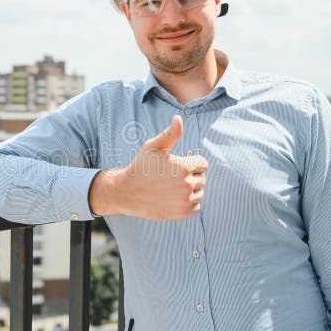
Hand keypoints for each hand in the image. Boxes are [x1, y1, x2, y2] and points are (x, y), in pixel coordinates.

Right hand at [89, 115, 207, 219]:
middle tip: (170, 178)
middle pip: (202, 178)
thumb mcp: (152, 147)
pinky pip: (197, 207)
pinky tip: (174, 199)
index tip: (175, 166)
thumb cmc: (141, 167)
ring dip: (190, 191)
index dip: (190, 163)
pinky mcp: (183, 212)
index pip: (202, 164)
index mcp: (184, 166)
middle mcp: (187, 184)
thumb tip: (178, 118)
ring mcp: (186, 200)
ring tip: (171, 188)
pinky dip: (188, 204)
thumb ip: (170, 134)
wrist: (127, 192)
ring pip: (199, 192)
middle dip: (190, 177)